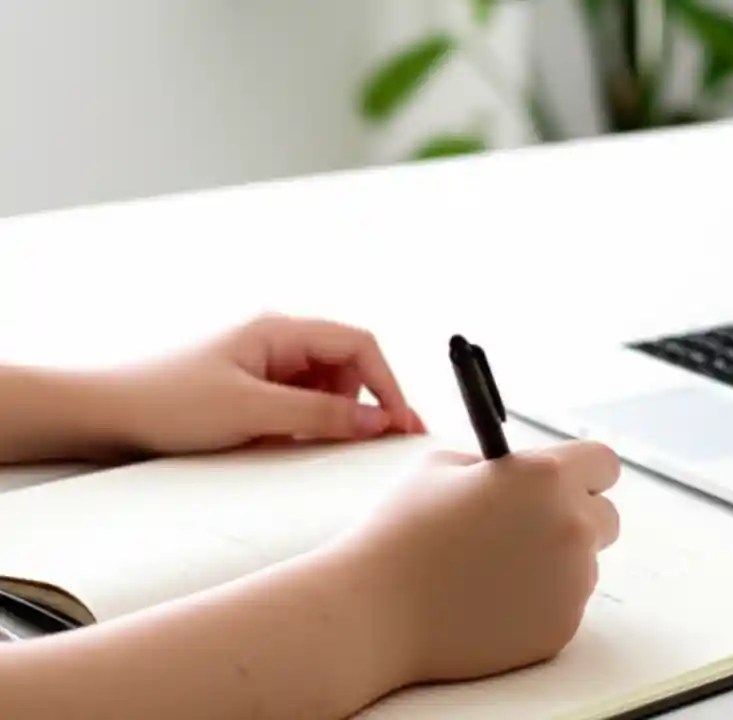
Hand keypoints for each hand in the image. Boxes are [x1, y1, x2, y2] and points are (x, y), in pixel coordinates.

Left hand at [110, 313, 425, 455]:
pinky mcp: (251, 385)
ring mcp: (264, 361)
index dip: (389, 384)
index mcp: (279, 329)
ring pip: (326, 385)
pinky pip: (300, 399)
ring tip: (312, 442)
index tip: (400, 424)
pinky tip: (290, 440)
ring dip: (332, 414)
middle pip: (348, 365)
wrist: (103, 412)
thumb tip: (378, 421)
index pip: (360, 345)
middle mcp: (276, 339)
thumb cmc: (165, 401)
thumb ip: (320, 414)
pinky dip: (307, 420)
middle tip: (369, 443)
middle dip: (362, 403)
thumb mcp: (252, 411)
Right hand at [340, 441, 621, 686]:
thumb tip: (522, 474)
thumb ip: (500, 466)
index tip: (571, 483)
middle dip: (575, 519)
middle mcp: (571, 525)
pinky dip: (539, 602)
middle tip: (529, 530)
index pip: (604, 463)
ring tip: (493, 570)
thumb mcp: (443, 467)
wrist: (375, 608)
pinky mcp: (562, 624)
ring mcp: (571, 579)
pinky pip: (565, 604)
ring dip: (555, 564)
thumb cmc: (401, 533)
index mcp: (545, 476)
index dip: (586, 472)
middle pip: (606, 517)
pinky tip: (492, 599)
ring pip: (584, 564)